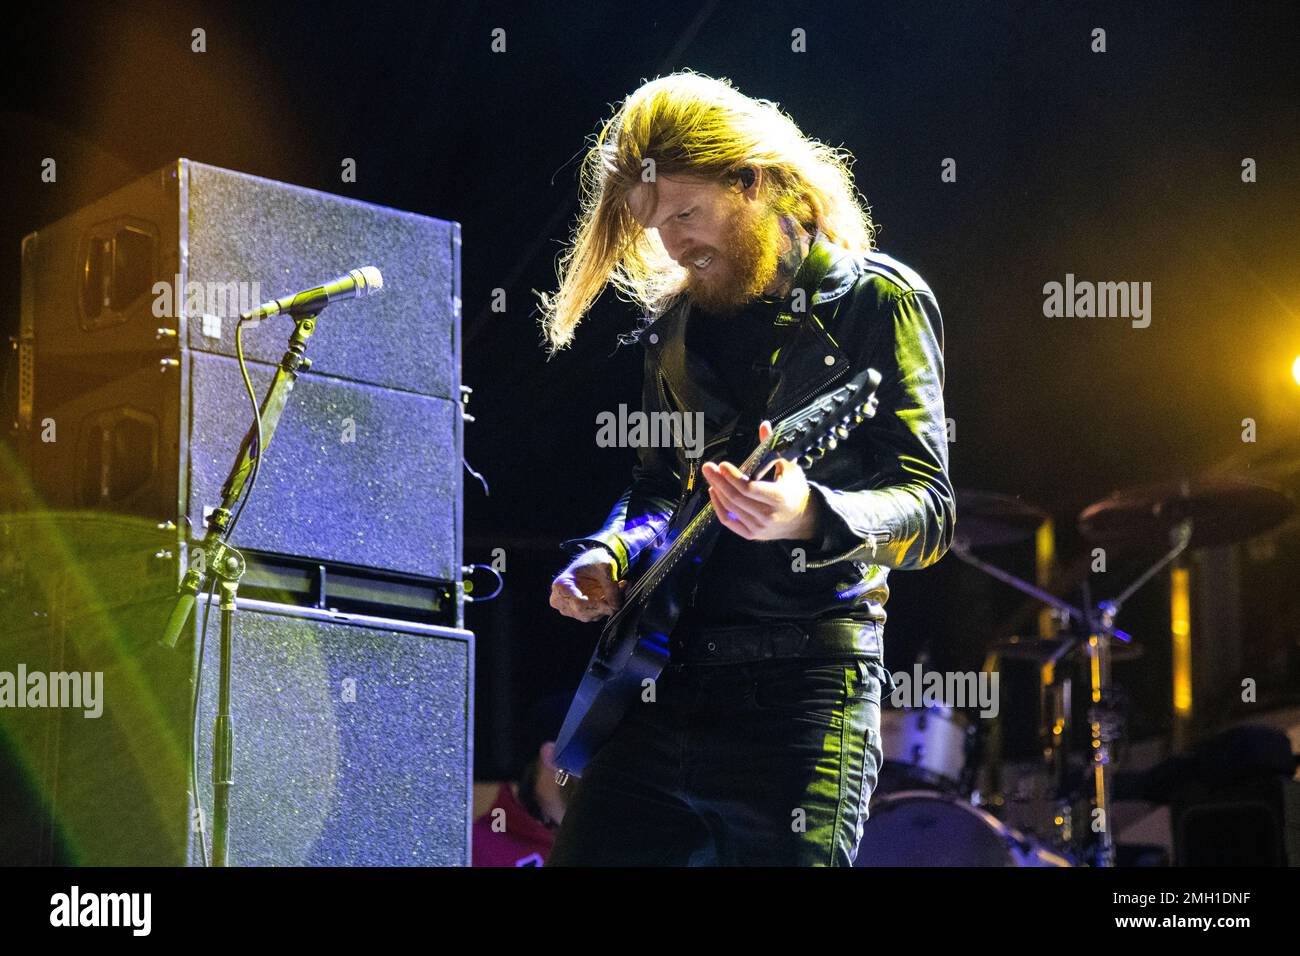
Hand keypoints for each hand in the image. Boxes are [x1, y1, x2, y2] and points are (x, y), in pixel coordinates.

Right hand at [549, 547, 625, 621]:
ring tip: (617, 591)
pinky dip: (605, 607)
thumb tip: (615, 606)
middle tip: (619, 593)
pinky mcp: (577, 611)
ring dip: (607, 606)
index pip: (578, 604)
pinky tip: (611, 595)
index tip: (612, 602)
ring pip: (590, 616)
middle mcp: (560, 599)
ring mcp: (568, 607)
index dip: (598, 605)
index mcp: (562, 585)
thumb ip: (611, 587)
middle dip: (604, 606)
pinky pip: (594, 615)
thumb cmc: (594, 560)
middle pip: (584, 612)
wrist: (594, 561)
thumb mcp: (605, 567)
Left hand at [702, 420, 820, 540]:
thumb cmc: (795, 489)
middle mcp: (769, 516)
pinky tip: (714, 492)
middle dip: (719, 481)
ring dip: (717, 491)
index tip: (722, 465)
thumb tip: (764, 425)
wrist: (802, 520)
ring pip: (730, 509)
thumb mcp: (789, 467)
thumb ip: (773, 448)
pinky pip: (729, 521)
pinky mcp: (751, 534)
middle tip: (707, 467)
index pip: (750, 489)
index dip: (733, 477)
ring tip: (711, 476)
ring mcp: (759, 528)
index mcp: (780, 498)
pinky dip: (718, 507)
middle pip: (736, 499)